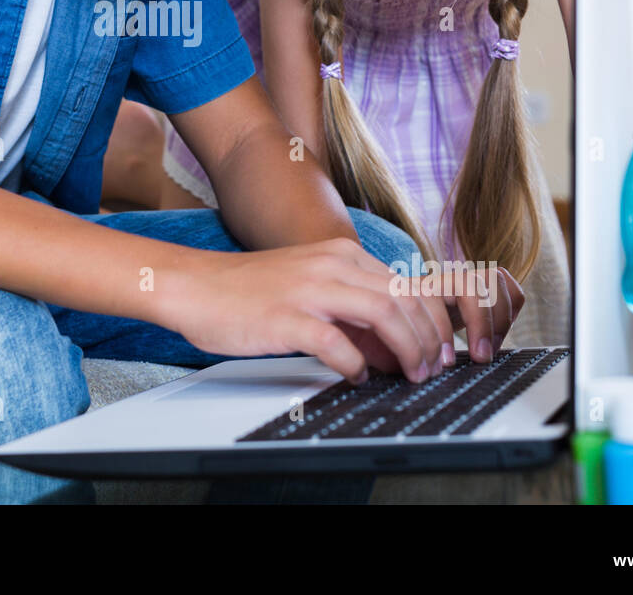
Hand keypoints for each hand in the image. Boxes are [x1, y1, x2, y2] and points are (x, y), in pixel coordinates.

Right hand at [158, 239, 522, 384]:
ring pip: (384, 313)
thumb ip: (350, 309)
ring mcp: (310, 290)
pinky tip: (355, 377)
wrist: (193, 286)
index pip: (408, 283)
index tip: (439, 349)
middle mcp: (331, 264)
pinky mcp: (287, 318)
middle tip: (432, 368)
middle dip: (429, 338)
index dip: (433, 320)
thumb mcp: (308, 286)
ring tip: (409, 374)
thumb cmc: (246, 291)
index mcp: (340, 254)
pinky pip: (338, 345)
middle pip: (405, 297)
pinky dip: (356, 366)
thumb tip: (388, 347)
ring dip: (407, 349)